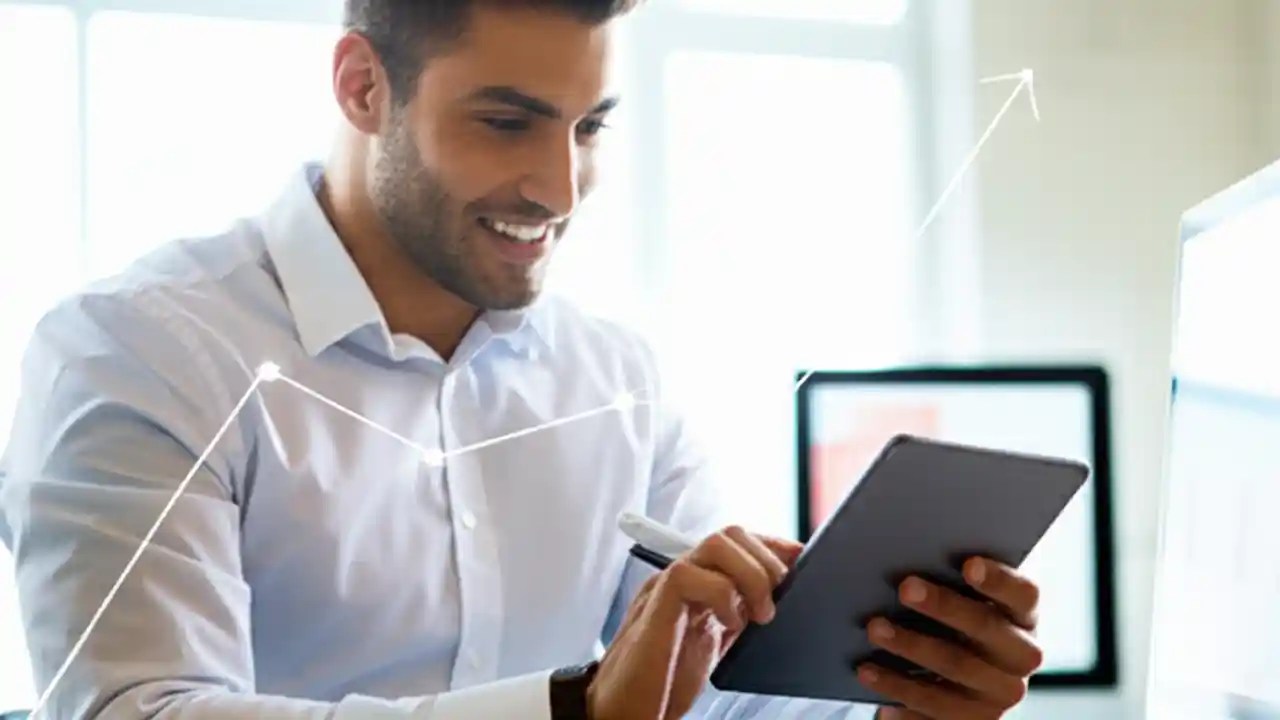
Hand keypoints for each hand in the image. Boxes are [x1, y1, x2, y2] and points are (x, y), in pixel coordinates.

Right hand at [587, 525, 802, 719]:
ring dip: (751, 574)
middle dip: (766, 560)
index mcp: (700, 581)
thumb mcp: (719, 641)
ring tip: (759, 612)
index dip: (774, 545)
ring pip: (716, 543)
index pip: (739, 541)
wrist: (624, 708)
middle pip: (731, 534)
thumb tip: (782, 598)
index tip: (800, 561)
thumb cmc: (667, 681)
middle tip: (777, 598)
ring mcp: (667, 585)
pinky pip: (690, 574)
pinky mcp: (657, 603)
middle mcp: (684, 575)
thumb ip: (740, 612)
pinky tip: (728, 624)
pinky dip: (722, 595)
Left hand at [861, 558, 1042, 719]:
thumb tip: (907, 550)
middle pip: (985, 628)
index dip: (998, 579)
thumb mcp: (957, 598)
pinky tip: (868, 672)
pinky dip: (897, 687)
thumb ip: (947, 575)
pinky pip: (932, 706)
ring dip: (911, 646)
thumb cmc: (948, 621)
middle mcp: (1022, 656)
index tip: (968, 564)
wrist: (947, 682)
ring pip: (955, 666)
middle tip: (905, 587)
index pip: (1022, 594)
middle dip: (943, 606)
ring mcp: (999, 694)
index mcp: (1023, 616)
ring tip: (875, 628)